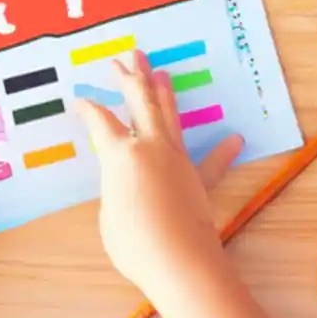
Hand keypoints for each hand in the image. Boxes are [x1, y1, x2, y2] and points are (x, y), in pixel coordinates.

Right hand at [76, 52, 242, 299]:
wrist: (178, 260)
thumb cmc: (132, 242)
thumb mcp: (110, 213)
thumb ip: (116, 190)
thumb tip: (128, 186)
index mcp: (120, 155)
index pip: (101, 123)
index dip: (89, 109)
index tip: (81, 99)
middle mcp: (150, 147)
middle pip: (140, 103)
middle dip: (131, 78)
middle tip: (127, 57)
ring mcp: (177, 159)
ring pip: (170, 117)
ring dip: (165, 93)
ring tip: (162, 72)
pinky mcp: (198, 179)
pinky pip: (211, 162)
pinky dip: (223, 151)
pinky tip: (235, 138)